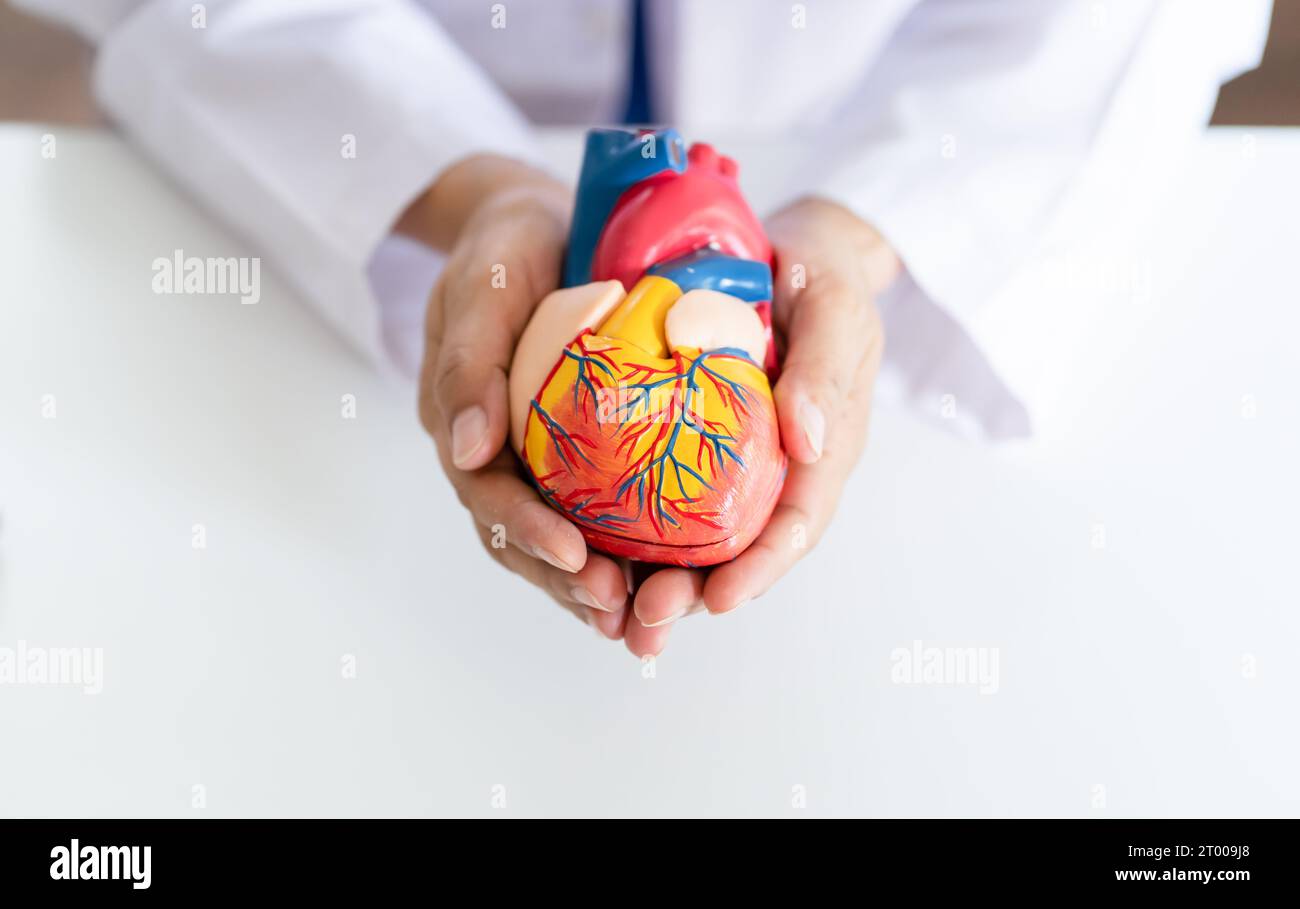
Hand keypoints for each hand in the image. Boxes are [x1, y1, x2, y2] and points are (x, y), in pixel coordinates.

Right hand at [406, 155, 632, 642]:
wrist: (543, 222)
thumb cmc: (509, 244)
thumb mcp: (484, 281)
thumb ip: (469, 357)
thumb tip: (465, 448)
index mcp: (460, 414)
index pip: (485, 491)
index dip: (524, 532)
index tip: (575, 558)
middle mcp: (492, 445)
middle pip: (517, 533)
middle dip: (563, 580)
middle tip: (615, 610)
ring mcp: (530, 451)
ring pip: (552, 534)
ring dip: (588, 584)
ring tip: (636, 620)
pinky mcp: (570, 448)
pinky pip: (589, 509)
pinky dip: (616, 549)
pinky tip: (653, 580)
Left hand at [628, 197, 899, 649]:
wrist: (783, 248)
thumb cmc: (817, 272)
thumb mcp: (833, 305)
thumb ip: (823, 370)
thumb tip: (807, 444)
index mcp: (822, 448)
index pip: (796, 523)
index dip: (761, 568)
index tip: (719, 599)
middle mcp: (777, 467)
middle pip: (741, 548)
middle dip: (696, 592)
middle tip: (646, 622)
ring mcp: (734, 458)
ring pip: (698, 534)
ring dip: (659, 579)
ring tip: (612, 615)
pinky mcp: (692, 440)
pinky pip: (664, 493)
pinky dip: (633, 530)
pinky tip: (589, 551)